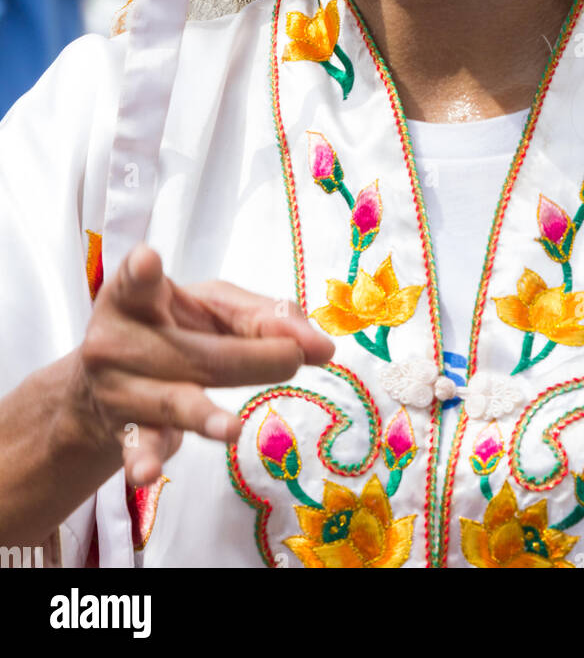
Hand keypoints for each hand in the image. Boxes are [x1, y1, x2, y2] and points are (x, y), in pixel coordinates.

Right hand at [64, 244, 333, 487]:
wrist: (107, 385)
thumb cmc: (174, 329)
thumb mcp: (216, 310)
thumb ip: (269, 318)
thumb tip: (323, 349)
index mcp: (137, 296)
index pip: (138, 281)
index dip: (142, 272)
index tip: (148, 260)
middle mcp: (117, 340)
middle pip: (194, 352)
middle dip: (250, 358)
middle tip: (294, 358)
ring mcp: (119, 388)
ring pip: (173, 401)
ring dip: (204, 416)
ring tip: (232, 428)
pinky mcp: (123, 430)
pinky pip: (140, 446)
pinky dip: (145, 460)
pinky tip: (149, 475)